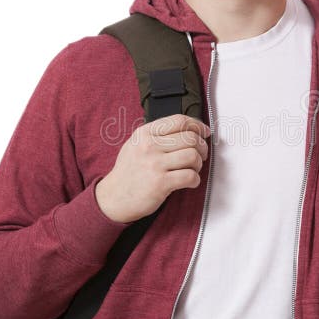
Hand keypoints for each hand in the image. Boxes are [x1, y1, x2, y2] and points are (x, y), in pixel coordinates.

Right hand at [96, 114, 210, 222]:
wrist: (113, 198)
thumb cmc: (129, 172)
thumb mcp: (136, 145)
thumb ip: (158, 135)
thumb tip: (189, 129)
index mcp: (145, 133)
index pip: (179, 120)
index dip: (197, 125)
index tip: (204, 132)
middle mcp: (149, 146)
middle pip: (190, 138)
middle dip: (202, 147)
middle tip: (201, 155)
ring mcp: (154, 164)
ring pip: (193, 155)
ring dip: (199, 164)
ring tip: (192, 169)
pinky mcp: (160, 183)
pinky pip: (190, 176)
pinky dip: (195, 180)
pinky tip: (189, 181)